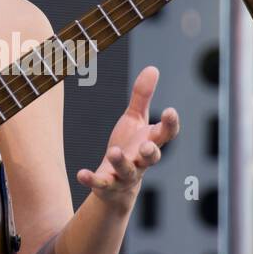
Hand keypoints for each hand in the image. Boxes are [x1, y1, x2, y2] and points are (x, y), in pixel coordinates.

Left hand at [77, 65, 179, 211]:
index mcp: (151, 141)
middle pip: (152, 158)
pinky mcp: (108, 185)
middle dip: (150, 152)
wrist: (116, 183)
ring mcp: (126, 175)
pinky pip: (102, 184)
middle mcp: (142, 161)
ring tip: (114, 152)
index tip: (169, 111)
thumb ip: (142, 96)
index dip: (170, 124)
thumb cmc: (129, 146)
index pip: (166, 134)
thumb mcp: (135, 119)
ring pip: (128, 171)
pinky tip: (82, 174)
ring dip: (122, 162)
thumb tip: (153, 68)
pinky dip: (93, 180)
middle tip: (147, 145)